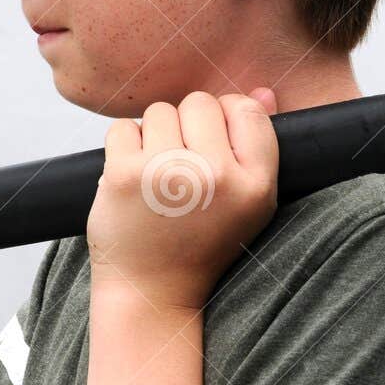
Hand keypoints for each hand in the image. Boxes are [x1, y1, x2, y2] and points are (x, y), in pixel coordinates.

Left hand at [87, 89, 278, 310]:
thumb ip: (258, 146)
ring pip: (160, 111)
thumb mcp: (247, 204)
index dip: (227, 119)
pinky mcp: (125, 175)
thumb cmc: (201, 243)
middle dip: (188, 126)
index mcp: (255, 186)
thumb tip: (261, 91)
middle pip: (201, 103)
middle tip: (182, 166)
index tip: (213, 145)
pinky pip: (123, 128)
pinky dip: (123, 147)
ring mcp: (168, 174)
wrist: (151, 293)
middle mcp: (216, 178)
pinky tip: (132, 178)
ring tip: (158, 175)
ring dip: (155, 136)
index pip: (247, 111)